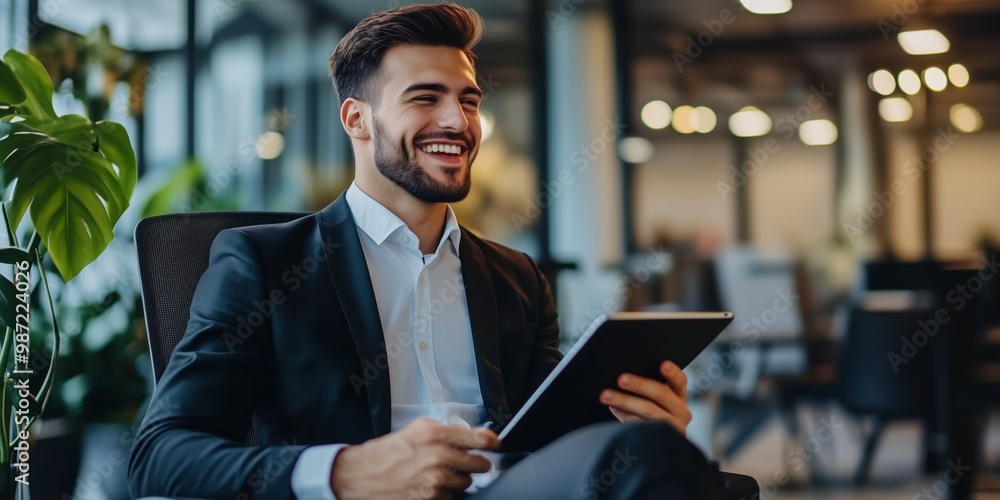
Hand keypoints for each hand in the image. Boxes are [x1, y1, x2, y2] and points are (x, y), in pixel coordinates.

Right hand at [330, 417, 499, 499]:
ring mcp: (435, 481)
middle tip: (464, 462)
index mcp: (435, 435)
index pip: (479, 439)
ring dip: (459, 480)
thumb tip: (474, 435)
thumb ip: (447, 431)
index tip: (496, 444)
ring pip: (467, 482)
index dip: (492, 442)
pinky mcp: (431, 499)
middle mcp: (438, 457)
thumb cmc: (387, 453)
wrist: (362, 476)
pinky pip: (452, 497)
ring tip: (439, 474)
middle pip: (479, 463)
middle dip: (475, 463)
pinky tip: (430, 485)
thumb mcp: (417, 430)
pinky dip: (446, 493)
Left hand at [600, 360, 691, 434]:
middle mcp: (680, 411)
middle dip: (639, 385)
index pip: (680, 380)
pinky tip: (614, 408)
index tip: (663, 365)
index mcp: (679, 394)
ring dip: (625, 401)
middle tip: (621, 379)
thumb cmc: (654, 411)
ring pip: (649, 411)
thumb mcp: (659, 399)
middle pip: (661, 394)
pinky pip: (641, 425)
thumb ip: (649, 387)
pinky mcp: (662, 439)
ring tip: (607, 395)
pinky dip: (625, 416)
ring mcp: (673, 427)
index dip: (672, 373)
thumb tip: (624, 376)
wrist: (660, 443)